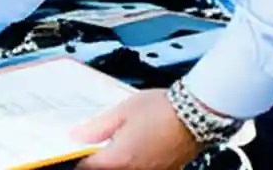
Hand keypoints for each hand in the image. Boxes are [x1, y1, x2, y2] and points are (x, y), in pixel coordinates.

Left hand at [72, 89, 201, 169]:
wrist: (197, 113)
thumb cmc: (162, 108)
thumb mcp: (122, 111)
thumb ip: (96, 127)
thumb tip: (76, 135)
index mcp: (120, 159)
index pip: (88, 167)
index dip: (77, 157)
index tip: (75, 149)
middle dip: (97, 160)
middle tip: (94, 146)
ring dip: (115, 161)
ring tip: (115, 145)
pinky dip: (132, 163)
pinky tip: (132, 149)